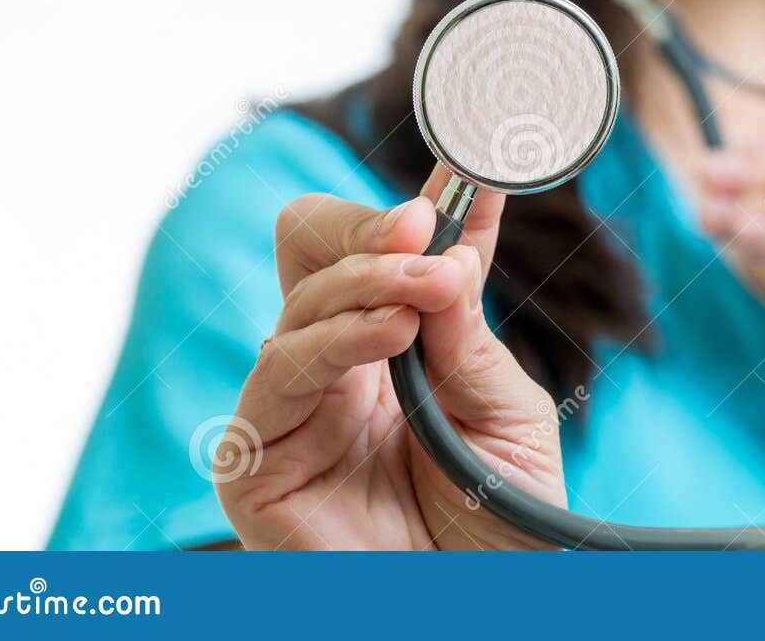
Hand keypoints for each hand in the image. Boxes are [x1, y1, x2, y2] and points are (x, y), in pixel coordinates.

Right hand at [215, 167, 564, 549]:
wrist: (488, 604)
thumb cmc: (500, 522)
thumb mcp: (505, 409)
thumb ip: (470, 325)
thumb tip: (460, 228)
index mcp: (391, 346)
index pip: (383, 250)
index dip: (416, 204)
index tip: (467, 166)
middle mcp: (334, 367)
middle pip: (311, 249)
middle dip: (366, 224)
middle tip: (424, 225)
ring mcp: (292, 410)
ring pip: (297, 300)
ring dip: (367, 280)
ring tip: (426, 289)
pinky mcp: (258, 463)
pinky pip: (275, 374)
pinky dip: (334, 339)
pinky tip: (390, 338)